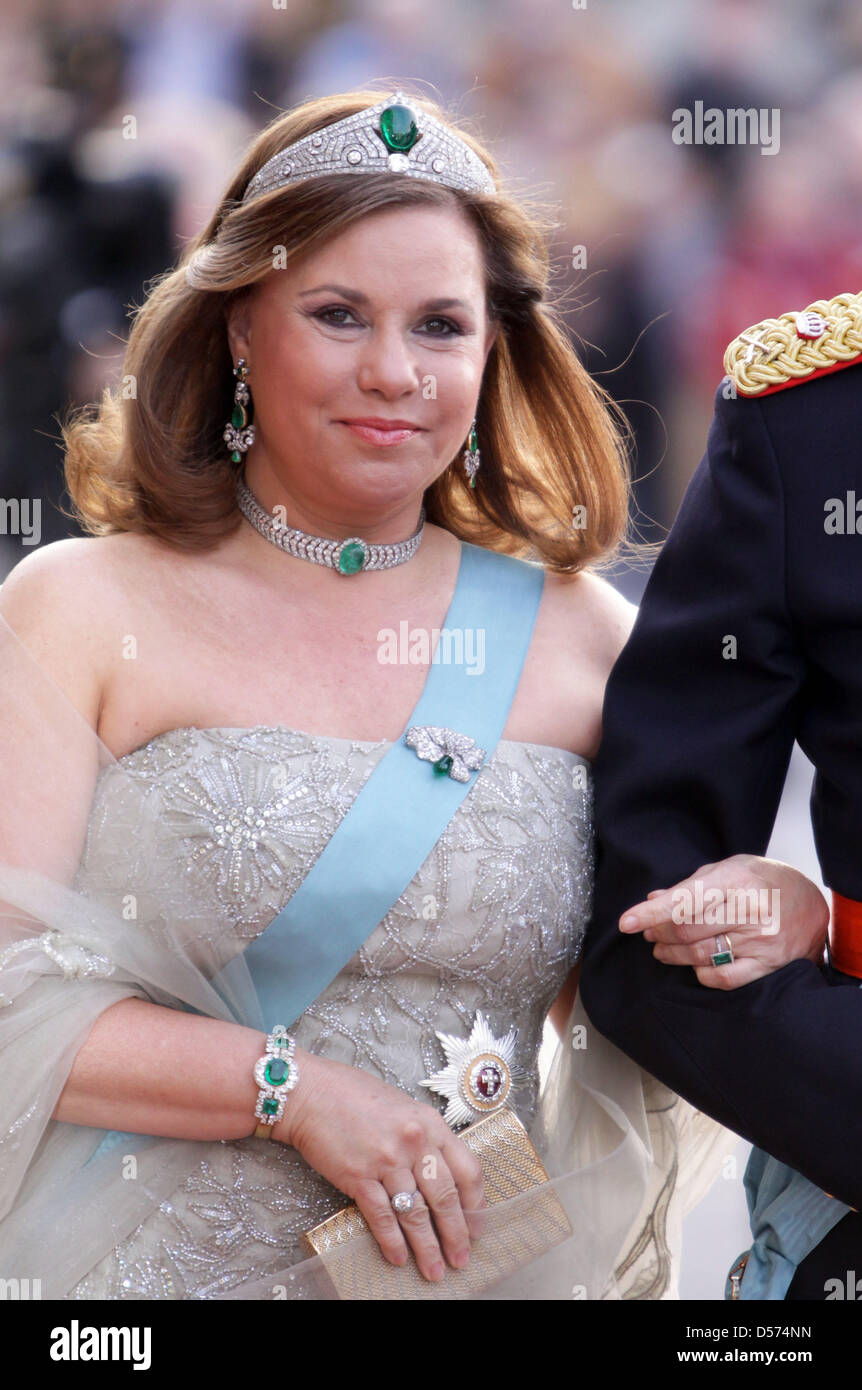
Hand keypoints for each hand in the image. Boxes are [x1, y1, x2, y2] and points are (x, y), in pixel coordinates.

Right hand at [276, 1048, 485, 1281]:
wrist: (312, 1093)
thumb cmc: (355, 1097)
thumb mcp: (404, 1109)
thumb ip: (426, 1138)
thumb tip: (443, 1174)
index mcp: (430, 1123)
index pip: (467, 1169)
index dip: (475, 1204)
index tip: (477, 1225)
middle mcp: (414, 1142)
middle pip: (445, 1198)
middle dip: (456, 1234)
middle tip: (461, 1259)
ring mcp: (386, 1160)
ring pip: (415, 1213)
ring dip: (427, 1247)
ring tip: (433, 1269)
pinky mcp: (358, 1176)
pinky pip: (382, 1216)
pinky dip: (392, 1241)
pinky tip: (398, 1257)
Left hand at [618, 853, 828, 987]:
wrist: (812, 905)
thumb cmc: (765, 882)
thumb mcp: (729, 869)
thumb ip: (691, 885)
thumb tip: (653, 900)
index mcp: (737, 879)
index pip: (684, 899)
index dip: (651, 913)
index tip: (627, 922)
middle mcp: (750, 910)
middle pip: (687, 930)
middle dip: (659, 933)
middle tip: (649, 933)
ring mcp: (761, 940)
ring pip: (700, 954)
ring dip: (672, 954)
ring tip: (662, 949)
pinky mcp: (768, 965)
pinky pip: (723, 977)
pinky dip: (701, 973)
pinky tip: (694, 965)